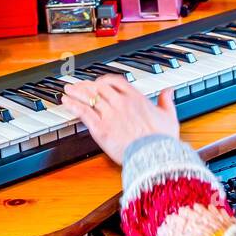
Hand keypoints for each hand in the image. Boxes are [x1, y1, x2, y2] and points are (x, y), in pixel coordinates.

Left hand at [61, 75, 178, 165]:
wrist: (154, 155)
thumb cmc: (162, 139)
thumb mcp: (169, 116)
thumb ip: (166, 101)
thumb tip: (169, 91)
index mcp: (136, 98)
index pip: (116, 81)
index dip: (105, 80)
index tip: (99, 82)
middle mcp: (121, 103)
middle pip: (99, 88)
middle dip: (87, 85)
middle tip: (78, 85)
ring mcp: (109, 114)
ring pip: (89, 97)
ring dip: (76, 92)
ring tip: (67, 90)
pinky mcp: (100, 128)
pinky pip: (83, 112)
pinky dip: (73, 105)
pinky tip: (66, 101)